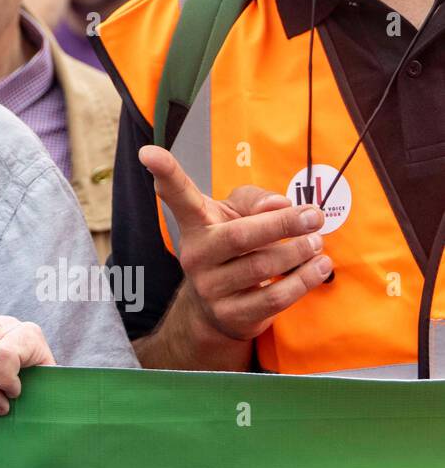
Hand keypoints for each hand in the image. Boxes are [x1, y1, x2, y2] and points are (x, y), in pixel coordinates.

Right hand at [140, 145, 330, 342]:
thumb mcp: (238, 216)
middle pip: (239, 236)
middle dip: (282, 225)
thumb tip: (279, 205)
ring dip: (298, 253)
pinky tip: (318, 268)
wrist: (219, 307)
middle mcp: (195, 254)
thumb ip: (257, 201)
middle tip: (313, 216)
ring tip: (316, 242)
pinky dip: (303, 281)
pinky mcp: (231, 315)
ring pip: (261, 268)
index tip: (148, 152)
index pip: (177, 194)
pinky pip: (273, 299)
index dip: (164, 172)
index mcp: (195, 223)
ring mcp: (209, 288)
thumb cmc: (233, 248)